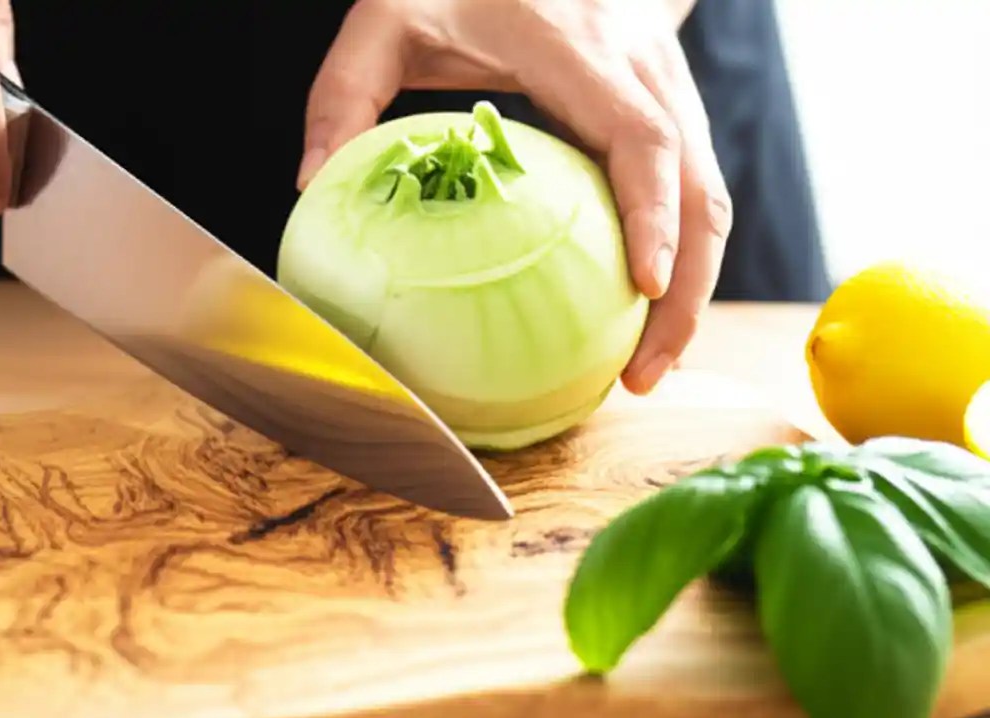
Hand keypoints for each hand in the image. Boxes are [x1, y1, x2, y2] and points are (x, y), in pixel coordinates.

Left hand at [299, 0, 732, 394]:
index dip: (652, 215)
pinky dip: (681, 259)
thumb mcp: (390, 17)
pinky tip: (643, 316)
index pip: (640, 137)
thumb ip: (344, 93)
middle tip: (643, 375)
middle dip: (689, 290)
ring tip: (647, 368)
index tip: (645, 289)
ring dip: (695, 289)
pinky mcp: (672, 112)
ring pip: (710, 198)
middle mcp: (641, 69)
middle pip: (698, 187)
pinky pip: (694, 194)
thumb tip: (313, 185)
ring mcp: (668, 89)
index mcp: (577, 49)